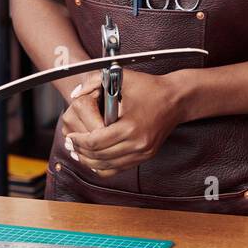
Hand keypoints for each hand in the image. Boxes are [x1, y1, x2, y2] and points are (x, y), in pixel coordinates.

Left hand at [60, 70, 185, 177]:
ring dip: (90, 161)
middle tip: (71, 145)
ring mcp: (143, 152)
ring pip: (108, 166)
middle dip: (81, 152)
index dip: (79, 141)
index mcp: (130, 126)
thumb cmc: (150, 87)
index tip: (71, 137)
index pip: (96, 142)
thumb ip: (94, 81)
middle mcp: (138, 144)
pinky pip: (120, 168)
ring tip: (79, 154)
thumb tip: (75, 94)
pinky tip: (94, 160)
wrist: (177, 98)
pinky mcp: (146, 156)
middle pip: (99, 156)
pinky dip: (104, 167)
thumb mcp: (122, 78)